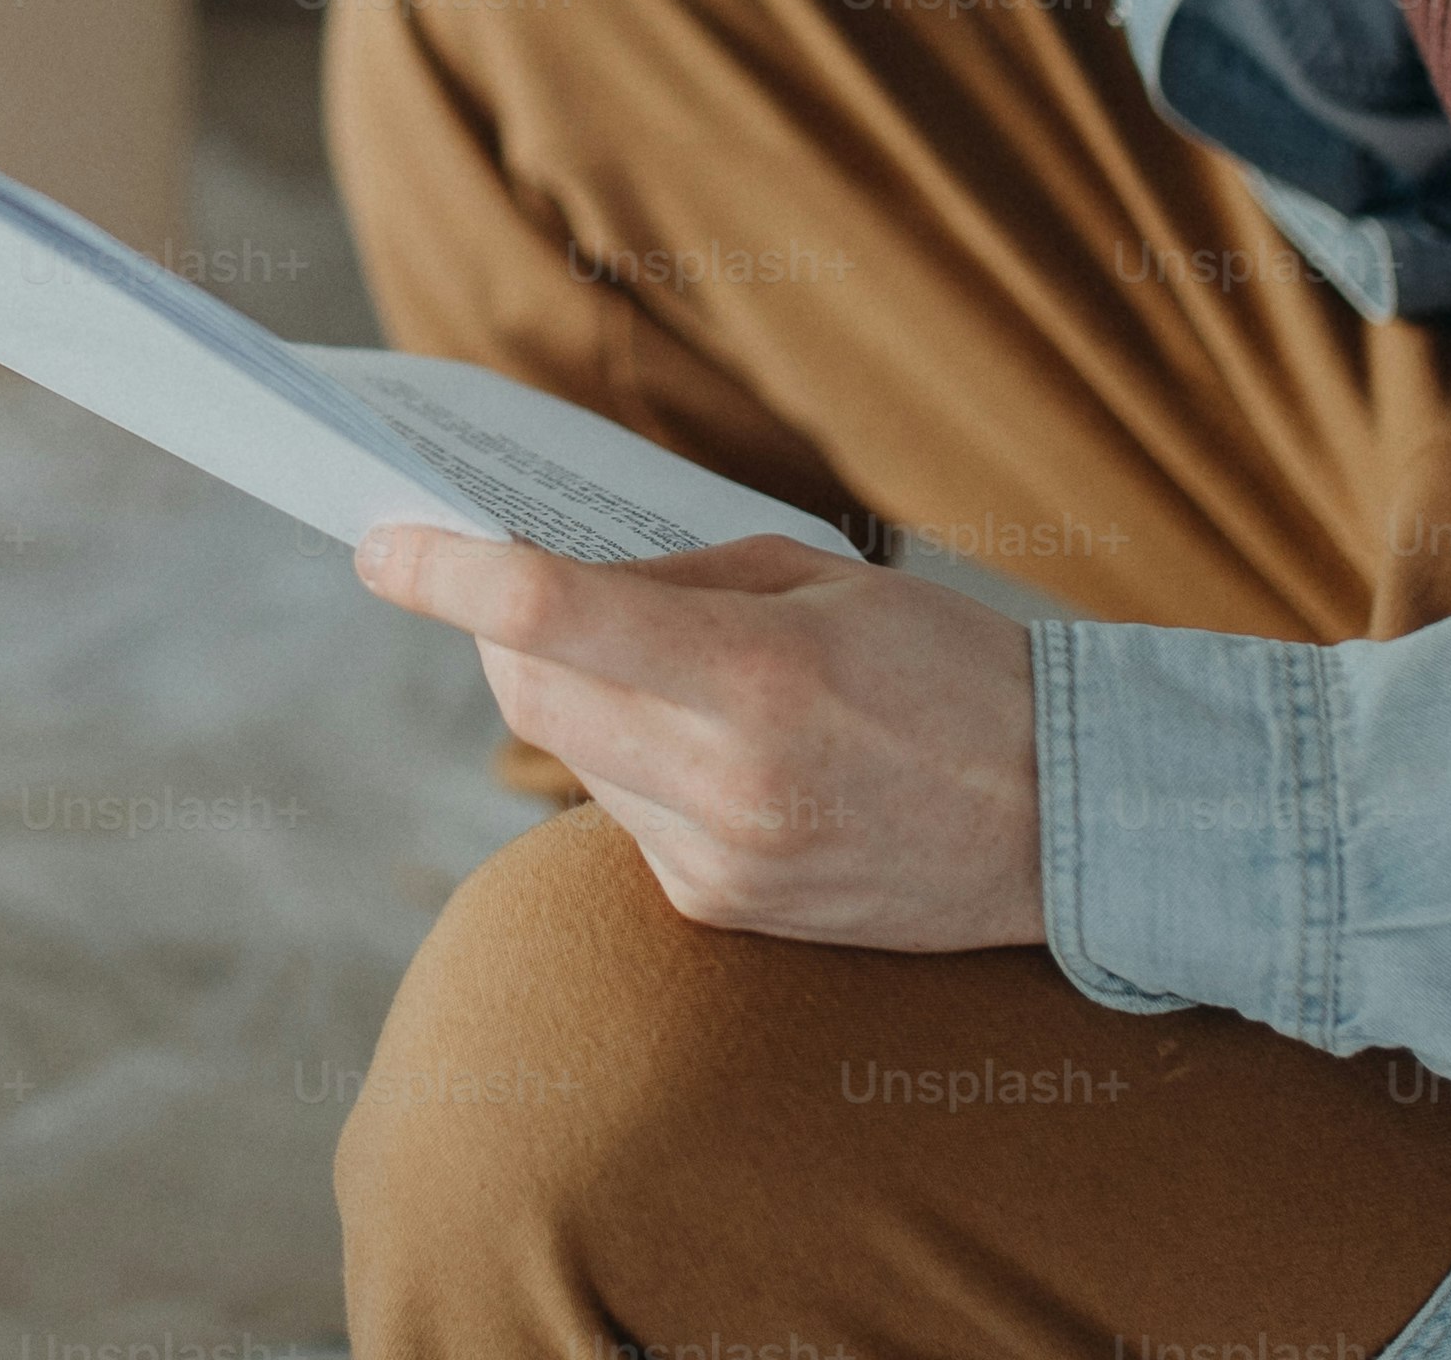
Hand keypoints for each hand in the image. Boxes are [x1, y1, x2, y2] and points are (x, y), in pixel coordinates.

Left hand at [353, 522, 1043, 951]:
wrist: (1068, 823)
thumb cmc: (954, 670)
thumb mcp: (821, 579)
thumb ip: (674, 580)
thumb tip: (550, 588)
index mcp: (754, 673)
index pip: (547, 614)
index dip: (447, 573)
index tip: (382, 542)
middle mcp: (725, 779)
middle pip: (530, 690)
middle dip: (505, 629)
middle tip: (524, 585)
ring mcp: (719, 859)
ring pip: (572, 754)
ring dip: (590, 699)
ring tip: (697, 679)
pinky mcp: (721, 908)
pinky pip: (626, 816)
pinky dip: (641, 766)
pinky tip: (734, 756)